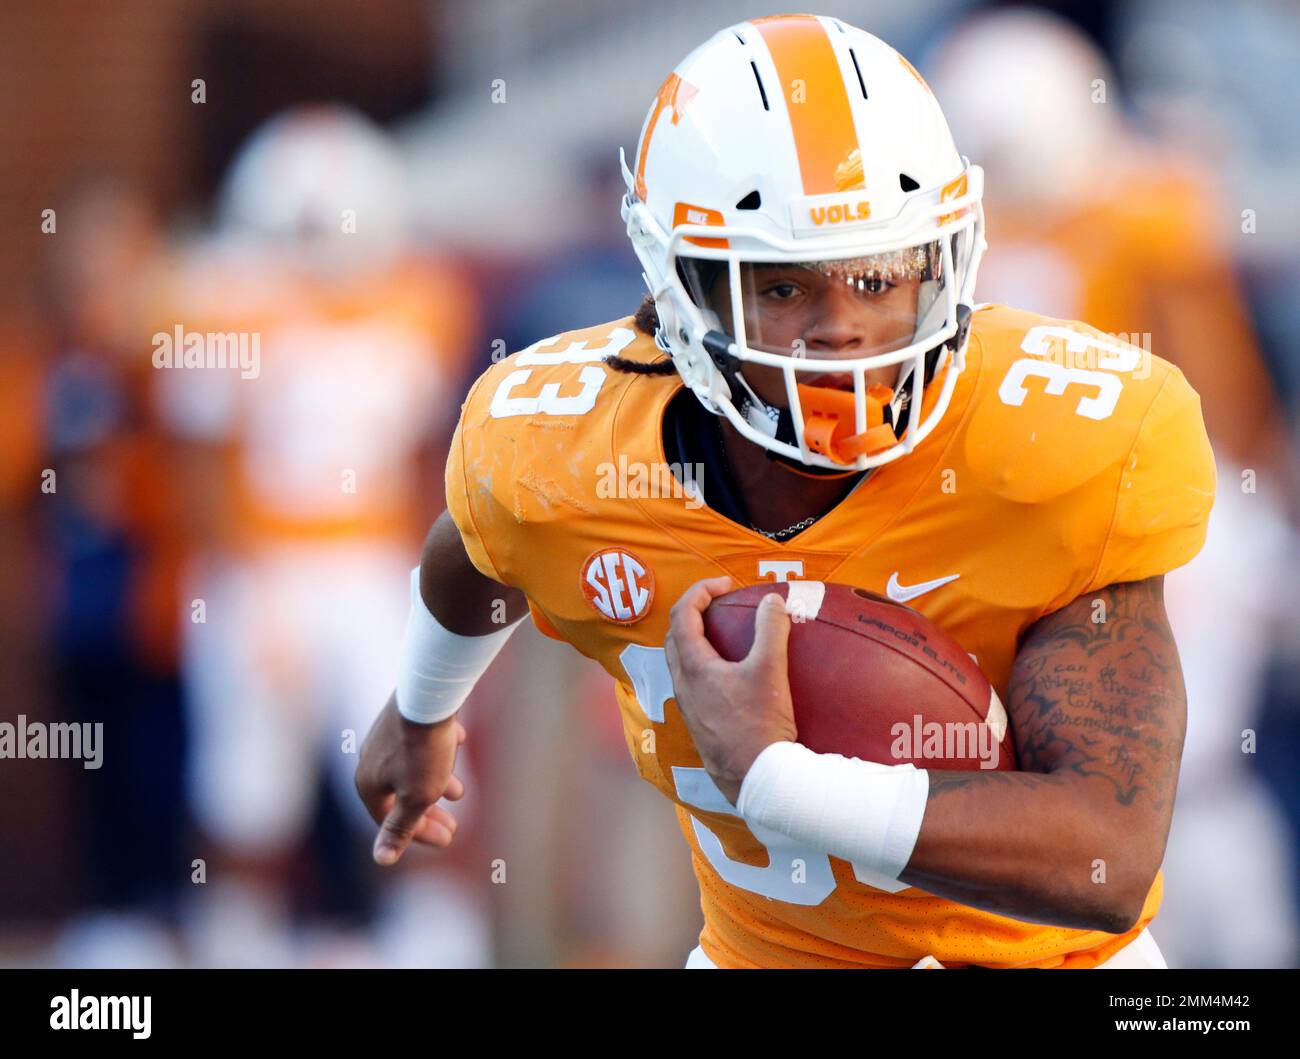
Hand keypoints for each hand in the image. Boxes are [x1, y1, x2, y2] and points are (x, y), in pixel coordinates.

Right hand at [356, 694, 467, 865]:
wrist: (428, 694)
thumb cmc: (423, 751)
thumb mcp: (416, 797)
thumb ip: (401, 828)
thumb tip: (381, 860)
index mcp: (368, 783)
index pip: (390, 821)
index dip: (419, 834)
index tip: (448, 839)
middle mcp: (370, 760)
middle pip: (400, 796)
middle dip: (429, 813)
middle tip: (454, 825)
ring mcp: (385, 736)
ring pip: (411, 768)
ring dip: (436, 783)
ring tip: (458, 791)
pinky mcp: (402, 716)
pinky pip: (420, 740)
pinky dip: (439, 749)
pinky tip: (459, 743)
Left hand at [664, 576, 796, 805]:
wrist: (757, 779)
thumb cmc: (761, 724)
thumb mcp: (771, 671)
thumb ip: (772, 630)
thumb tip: (774, 600)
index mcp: (694, 668)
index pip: (683, 615)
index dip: (700, 591)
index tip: (725, 586)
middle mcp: (683, 687)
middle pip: (674, 638)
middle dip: (692, 614)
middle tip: (720, 606)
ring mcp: (689, 709)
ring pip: (680, 664)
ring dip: (695, 642)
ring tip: (724, 637)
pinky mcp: (699, 726)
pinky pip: (691, 685)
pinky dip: (703, 667)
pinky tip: (731, 677)